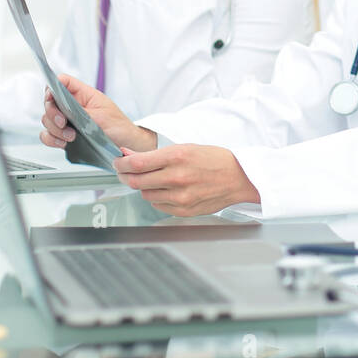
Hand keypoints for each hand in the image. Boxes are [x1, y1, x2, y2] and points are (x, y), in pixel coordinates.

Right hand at [40, 74, 153, 152]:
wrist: (125, 145)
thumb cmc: (119, 127)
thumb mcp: (102, 116)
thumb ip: (81, 111)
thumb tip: (65, 108)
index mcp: (83, 95)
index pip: (62, 82)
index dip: (53, 87)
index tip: (52, 97)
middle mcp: (73, 106)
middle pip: (49, 103)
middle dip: (53, 114)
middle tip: (63, 122)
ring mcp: (68, 121)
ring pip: (47, 120)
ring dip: (55, 130)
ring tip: (71, 136)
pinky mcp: (65, 135)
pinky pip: (48, 136)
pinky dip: (52, 139)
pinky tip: (63, 143)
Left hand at [113, 144, 259, 215]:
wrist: (239, 178)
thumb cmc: (214, 160)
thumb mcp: (186, 147)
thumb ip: (156, 154)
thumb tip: (128, 154)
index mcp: (177, 156)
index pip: (136, 163)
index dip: (121, 164)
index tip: (118, 163)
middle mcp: (177, 177)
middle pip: (136, 181)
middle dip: (126, 176)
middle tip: (125, 172)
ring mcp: (180, 197)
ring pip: (145, 195)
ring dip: (143, 187)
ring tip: (153, 180)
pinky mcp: (184, 210)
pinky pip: (158, 206)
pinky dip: (157, 198)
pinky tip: (167, 190)